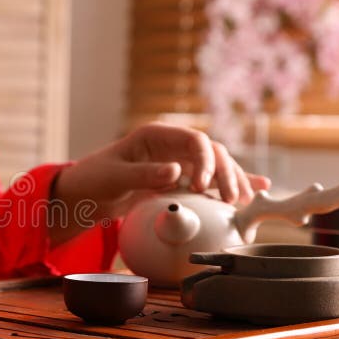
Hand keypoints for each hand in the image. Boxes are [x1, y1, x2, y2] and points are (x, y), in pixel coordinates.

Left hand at [49, 122, 270, 245]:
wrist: (83, 196)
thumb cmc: (93, 180)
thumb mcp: (114, 178)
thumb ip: (143, 175)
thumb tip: (177, 171)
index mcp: (155, 136)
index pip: (194, 140)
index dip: (205, 161)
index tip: (203, 186)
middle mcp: (170, 146)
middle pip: (211, 152)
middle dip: (226, 173)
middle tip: (232, 199)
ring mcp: (177, 162)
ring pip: (215, 166)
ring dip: (231, 181)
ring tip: (243, 202)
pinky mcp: (178, 181)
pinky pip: (208, 181)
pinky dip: (228, 184)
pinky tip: (255, 189)